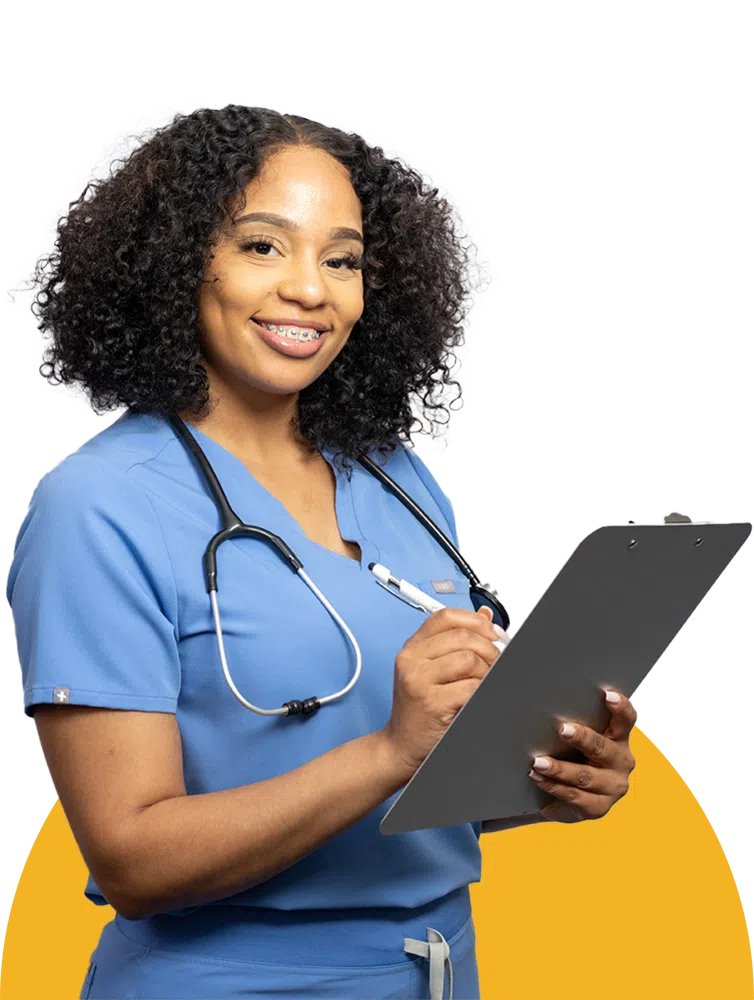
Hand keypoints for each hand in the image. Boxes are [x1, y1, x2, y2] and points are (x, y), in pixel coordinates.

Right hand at [383, 605, 502, 777]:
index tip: (492, 634)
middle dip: (488, 649)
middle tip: (494, 664)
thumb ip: (455, 643)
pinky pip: (470, 687)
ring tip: (481, 685)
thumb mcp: (430, 670)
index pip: (446, 617)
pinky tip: (474, 699)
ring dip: (485, 672)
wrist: (400, 745)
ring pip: (469, 660)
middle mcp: (411, 659)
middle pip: (462, 637)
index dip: (474, 621)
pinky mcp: (431, 702)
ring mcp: (418, 680)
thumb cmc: (418, 708)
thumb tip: (485, 616)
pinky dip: (480, 691)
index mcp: (412, 647)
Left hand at [528, 686, 637, 823]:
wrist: (565, 791)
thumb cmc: (568, 750)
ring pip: (585, 776)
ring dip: (559, 769)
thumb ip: (566, 711)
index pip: (626, 719)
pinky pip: (575, 798)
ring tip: (537, 763)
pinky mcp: (599, 808)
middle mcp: (622, 760)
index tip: (607, 694)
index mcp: (619, 736)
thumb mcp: (573, 732)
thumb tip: (529, 677)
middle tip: (561, 729)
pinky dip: (554, 788)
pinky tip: (538, 780)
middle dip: (581, 738)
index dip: (620, 707)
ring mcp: (612, 787)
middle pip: (602, 748)